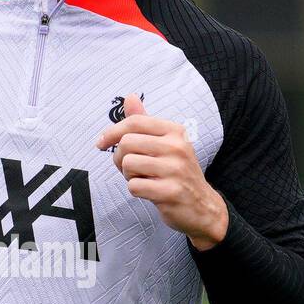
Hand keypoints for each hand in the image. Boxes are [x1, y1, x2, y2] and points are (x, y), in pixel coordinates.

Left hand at [94, 93, 228, 249]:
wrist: (202, 206)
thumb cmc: (177, 173)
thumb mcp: (166, 143)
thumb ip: (145, 121)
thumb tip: (129, 97)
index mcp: (175, 131)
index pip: (135, 122)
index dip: (112, 132)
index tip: (101, 143)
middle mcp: (177, 147)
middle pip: (127, 143)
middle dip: (120, 158)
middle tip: (131, 169)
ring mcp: (175, 170)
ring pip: (128, 164)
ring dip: (129, 175)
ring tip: (144, 179)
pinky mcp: (170, 192)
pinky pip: (134, 186)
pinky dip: (136, 190)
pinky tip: (149, 191)